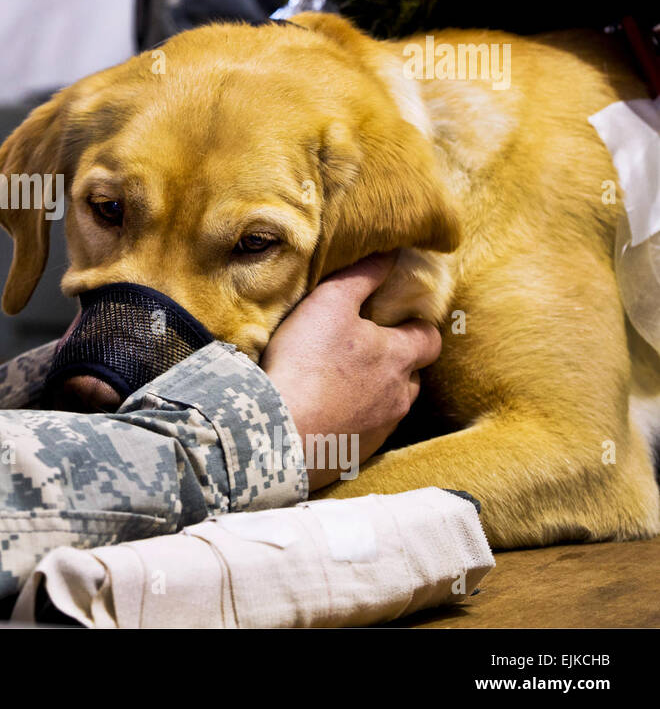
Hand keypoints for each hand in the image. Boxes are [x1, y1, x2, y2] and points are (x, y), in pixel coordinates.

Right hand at [260, 253, 441, 490]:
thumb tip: (391, 253)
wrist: (280, 434)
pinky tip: (324, 415)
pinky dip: (350, 422)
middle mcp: (400, 396)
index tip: (396, 319)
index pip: (429, 337)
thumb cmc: (308, 363)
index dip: (416, 326)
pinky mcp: (356, 455)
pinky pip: (362, 434)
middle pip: (412, 376)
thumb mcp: (330, 304)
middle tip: (363, 352)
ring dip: (373, 395)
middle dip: (395, 364)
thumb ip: (362, 276)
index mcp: (399, 357)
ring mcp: (380, 430)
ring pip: (389, 407)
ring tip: (340, 386)